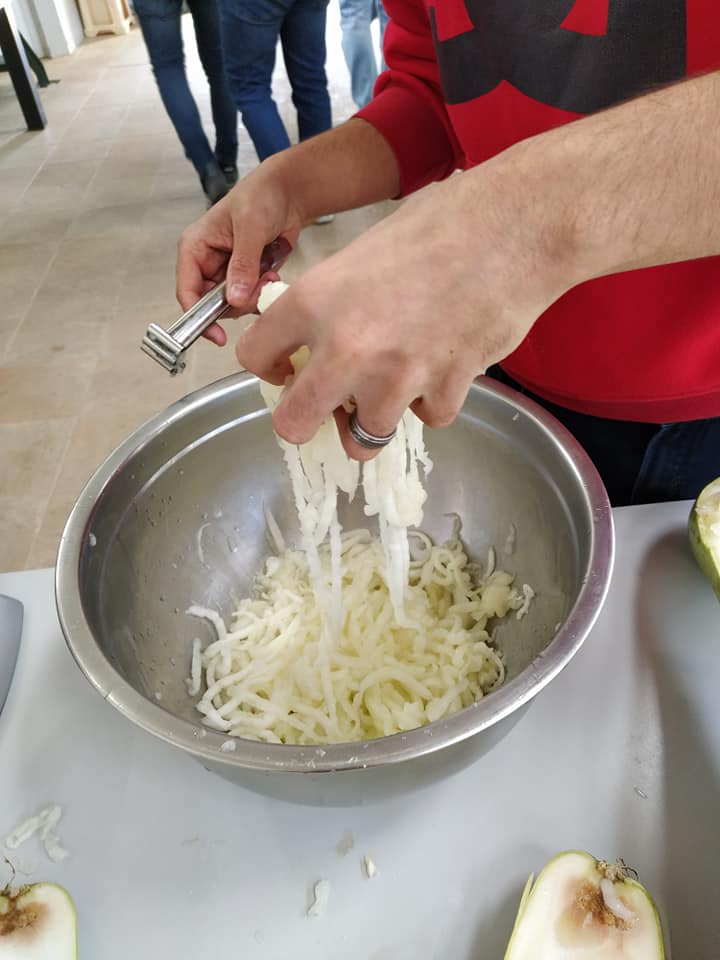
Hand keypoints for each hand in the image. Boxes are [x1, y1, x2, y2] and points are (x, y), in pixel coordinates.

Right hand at [176, 165, 301, 344]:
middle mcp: (207, 263)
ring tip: (268, 274)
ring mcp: (227, 272)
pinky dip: (263, 292)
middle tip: (259, 286)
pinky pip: (250, 298)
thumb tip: (233, 299)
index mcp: (195, 248)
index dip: (199, 318)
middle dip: (237, 302)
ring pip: (234, 304)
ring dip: (253, 296)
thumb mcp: (251, 228)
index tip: (217, 335)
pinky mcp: (246, 276)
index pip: (187, 292)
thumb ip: (242, 264)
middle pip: (212, 304)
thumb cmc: (261, 196)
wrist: (288, 192)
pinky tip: (272, 274)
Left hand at [235, 156, 576, 458]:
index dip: (268, 366)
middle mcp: (347, 348)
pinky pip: (427, 418)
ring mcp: (398, 377)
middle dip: (304, 421)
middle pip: (293, 424)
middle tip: (323, 408)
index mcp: (314, 302)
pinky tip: (442, 370)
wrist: (515, 227)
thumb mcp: (362, 252)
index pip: (254, 357)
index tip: (285, 367)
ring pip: (363, 438)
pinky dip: (433, 402)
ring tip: (392, 387)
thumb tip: (315, 335)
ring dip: (372, 418)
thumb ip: (330, 302)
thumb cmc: (440, 223)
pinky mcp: (447, 390)